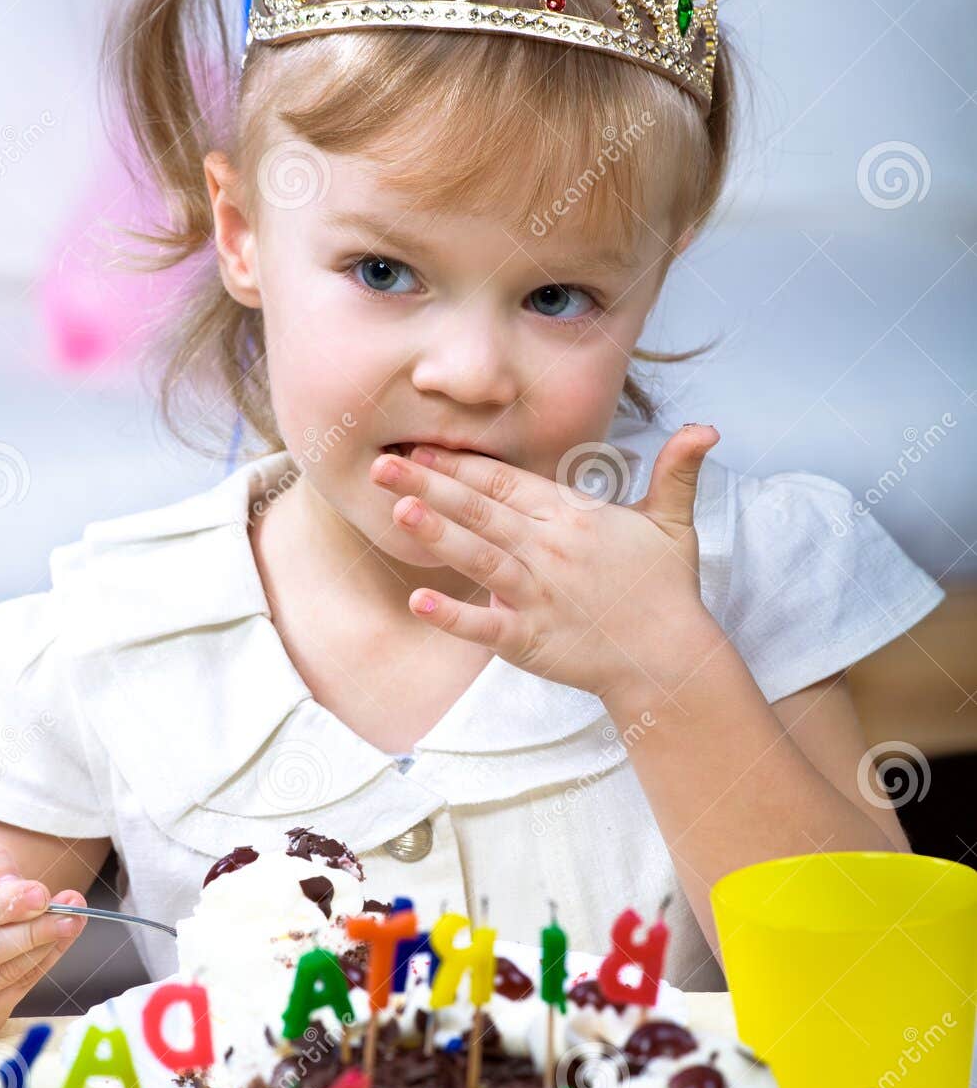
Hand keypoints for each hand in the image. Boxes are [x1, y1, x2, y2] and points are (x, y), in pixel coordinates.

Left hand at [369, 424, 721, 716]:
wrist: (669, 658)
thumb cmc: (664, 590)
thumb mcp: (673, 522)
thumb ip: (676, 472)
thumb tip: (704, 428)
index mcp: (572, 517)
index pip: (506, 482)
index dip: (462, 464)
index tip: (420, 446)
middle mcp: (549, 550)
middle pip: (481, 510)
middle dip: (430, 485)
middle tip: (382, 462)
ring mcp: (538, 594)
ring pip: (480, 556)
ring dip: (438, 533)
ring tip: (398, 510)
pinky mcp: (530, 639)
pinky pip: (485, 626)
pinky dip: (453, 616)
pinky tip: (420, 600)